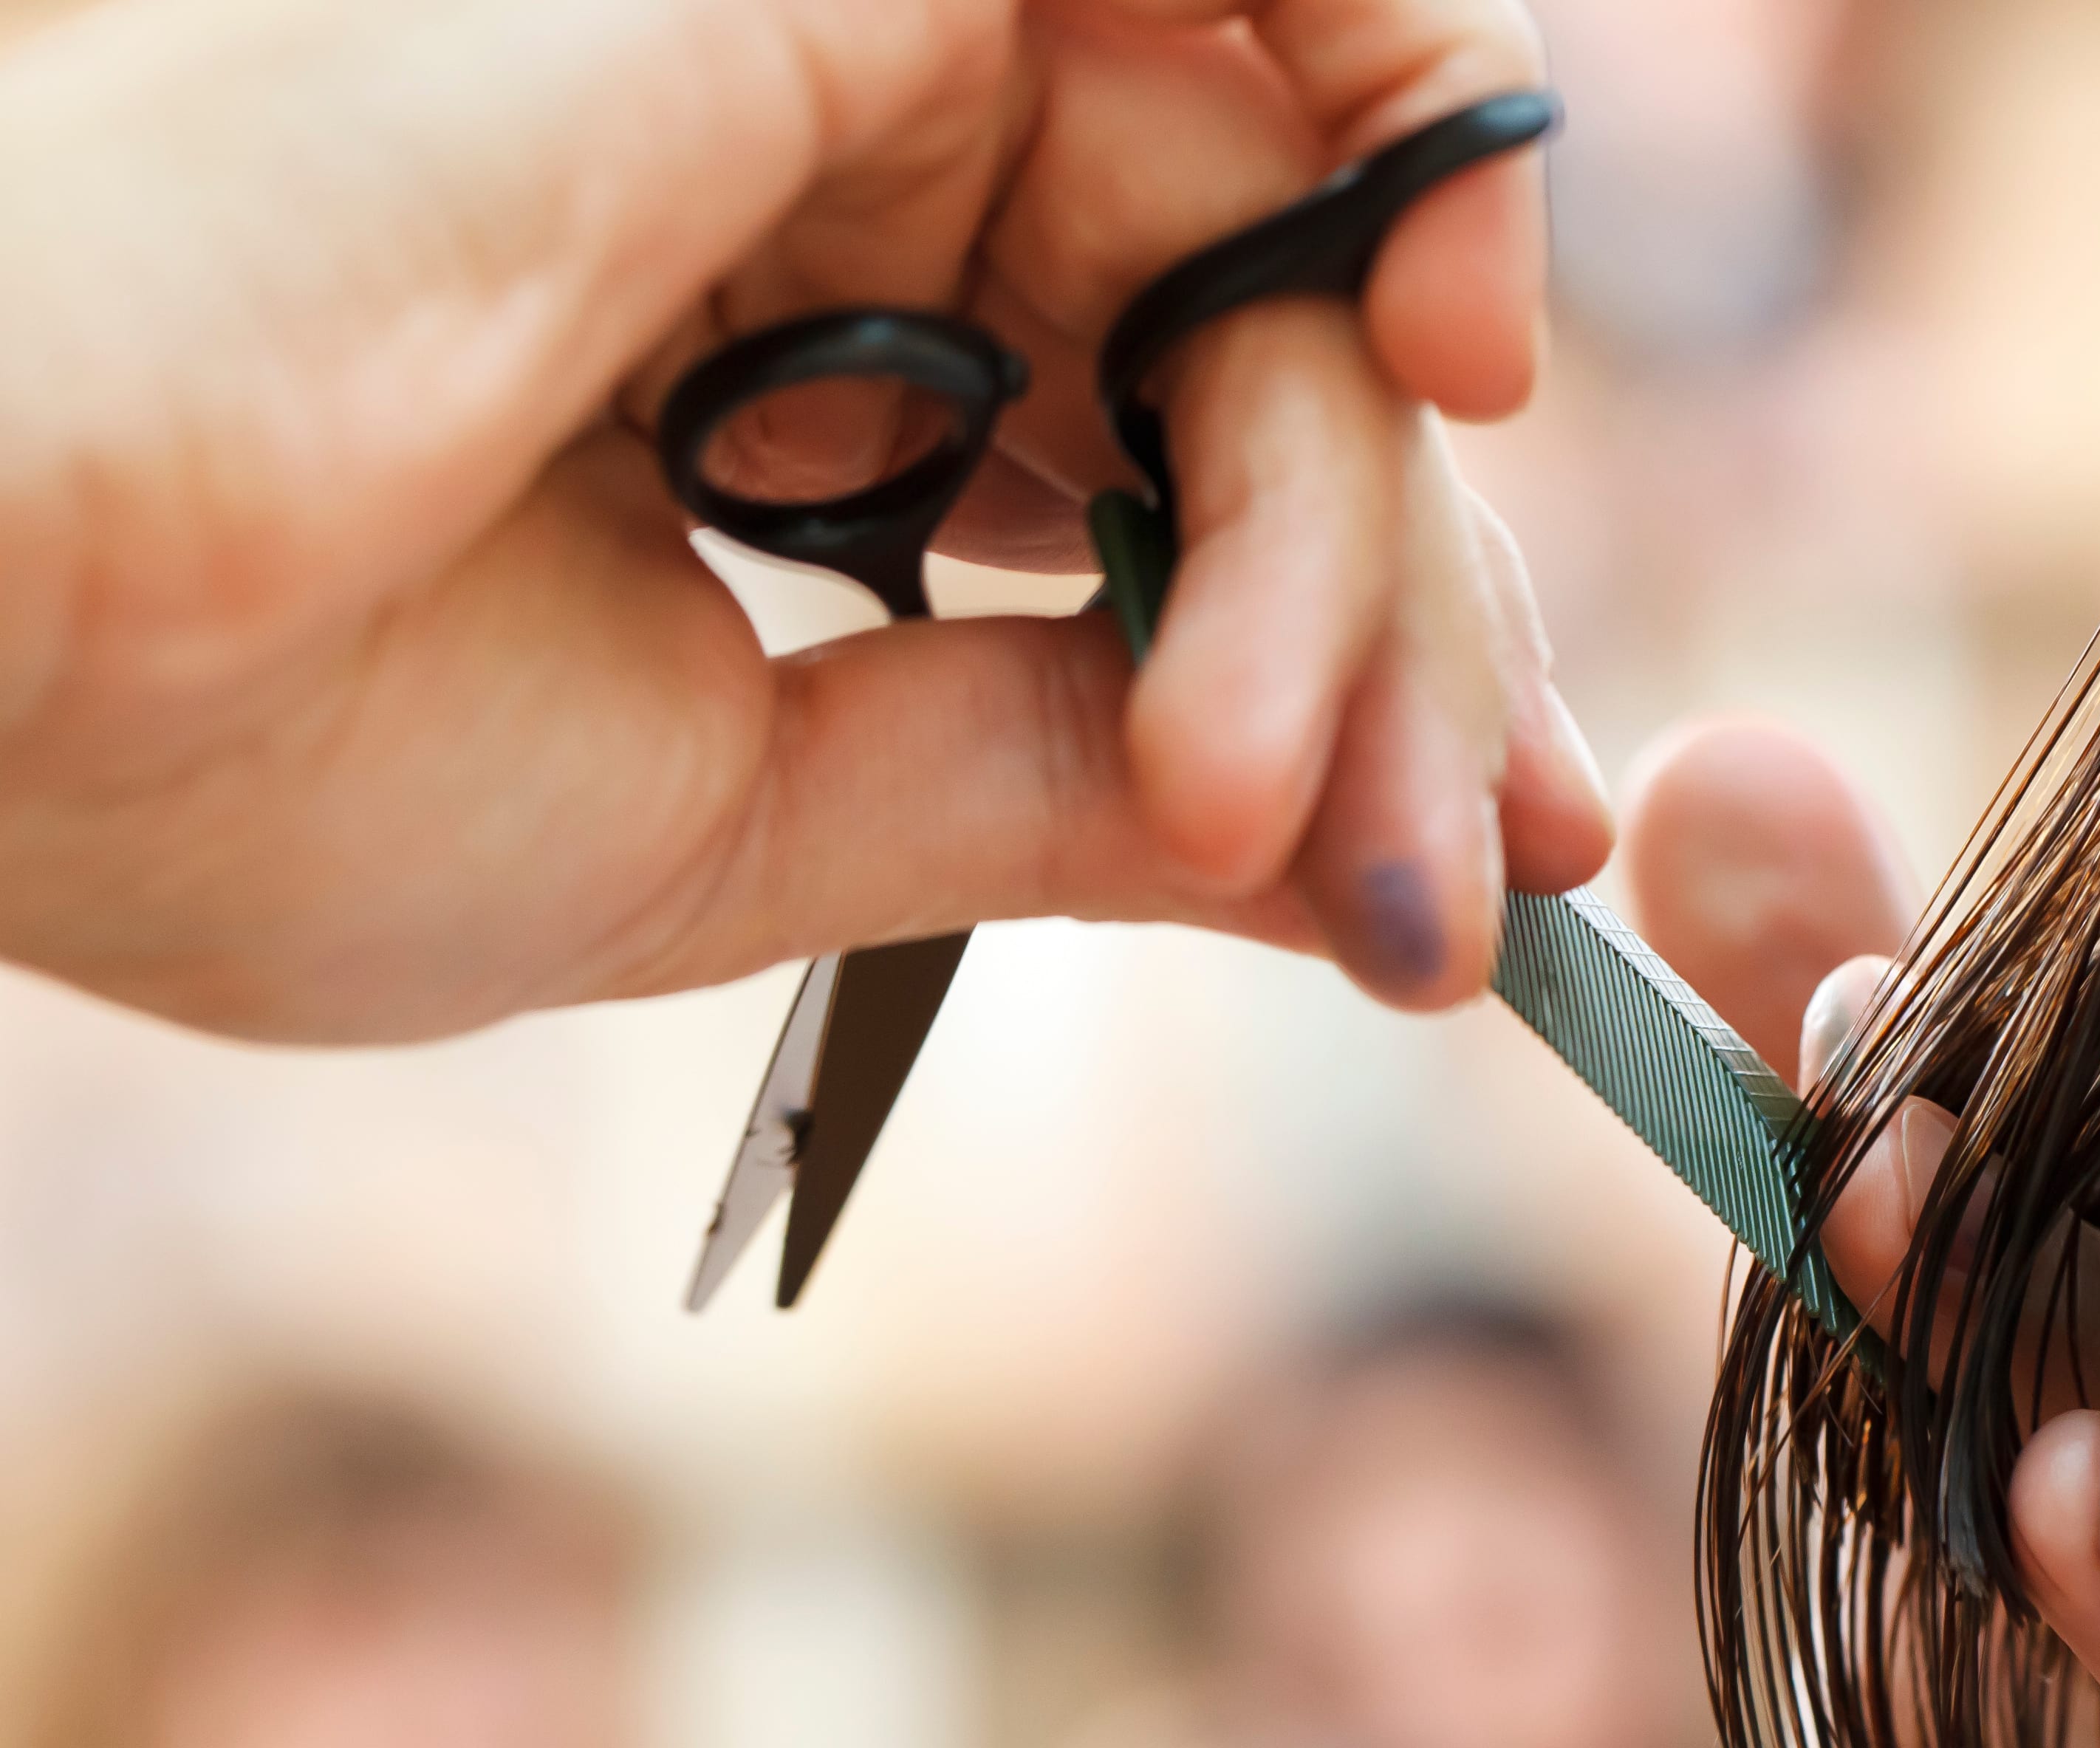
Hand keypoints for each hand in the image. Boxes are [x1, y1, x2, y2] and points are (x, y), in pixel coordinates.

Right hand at [0, 0, 1608, 1040]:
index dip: (1345, 677)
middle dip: (1395, 653)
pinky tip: (1457, 356)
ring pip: (1272, 254)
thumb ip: (1041, 788)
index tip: (1452, 897)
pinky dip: (1411, 119)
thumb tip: (1313, 851)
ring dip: (1367, 532)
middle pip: (1260, 382)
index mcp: (760, 380)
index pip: (1158, 493)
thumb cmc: (231, 726)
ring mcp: (833, 51)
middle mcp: (816, 190)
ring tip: (1308, 790)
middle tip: (1424, 900)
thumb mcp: (734, 821)